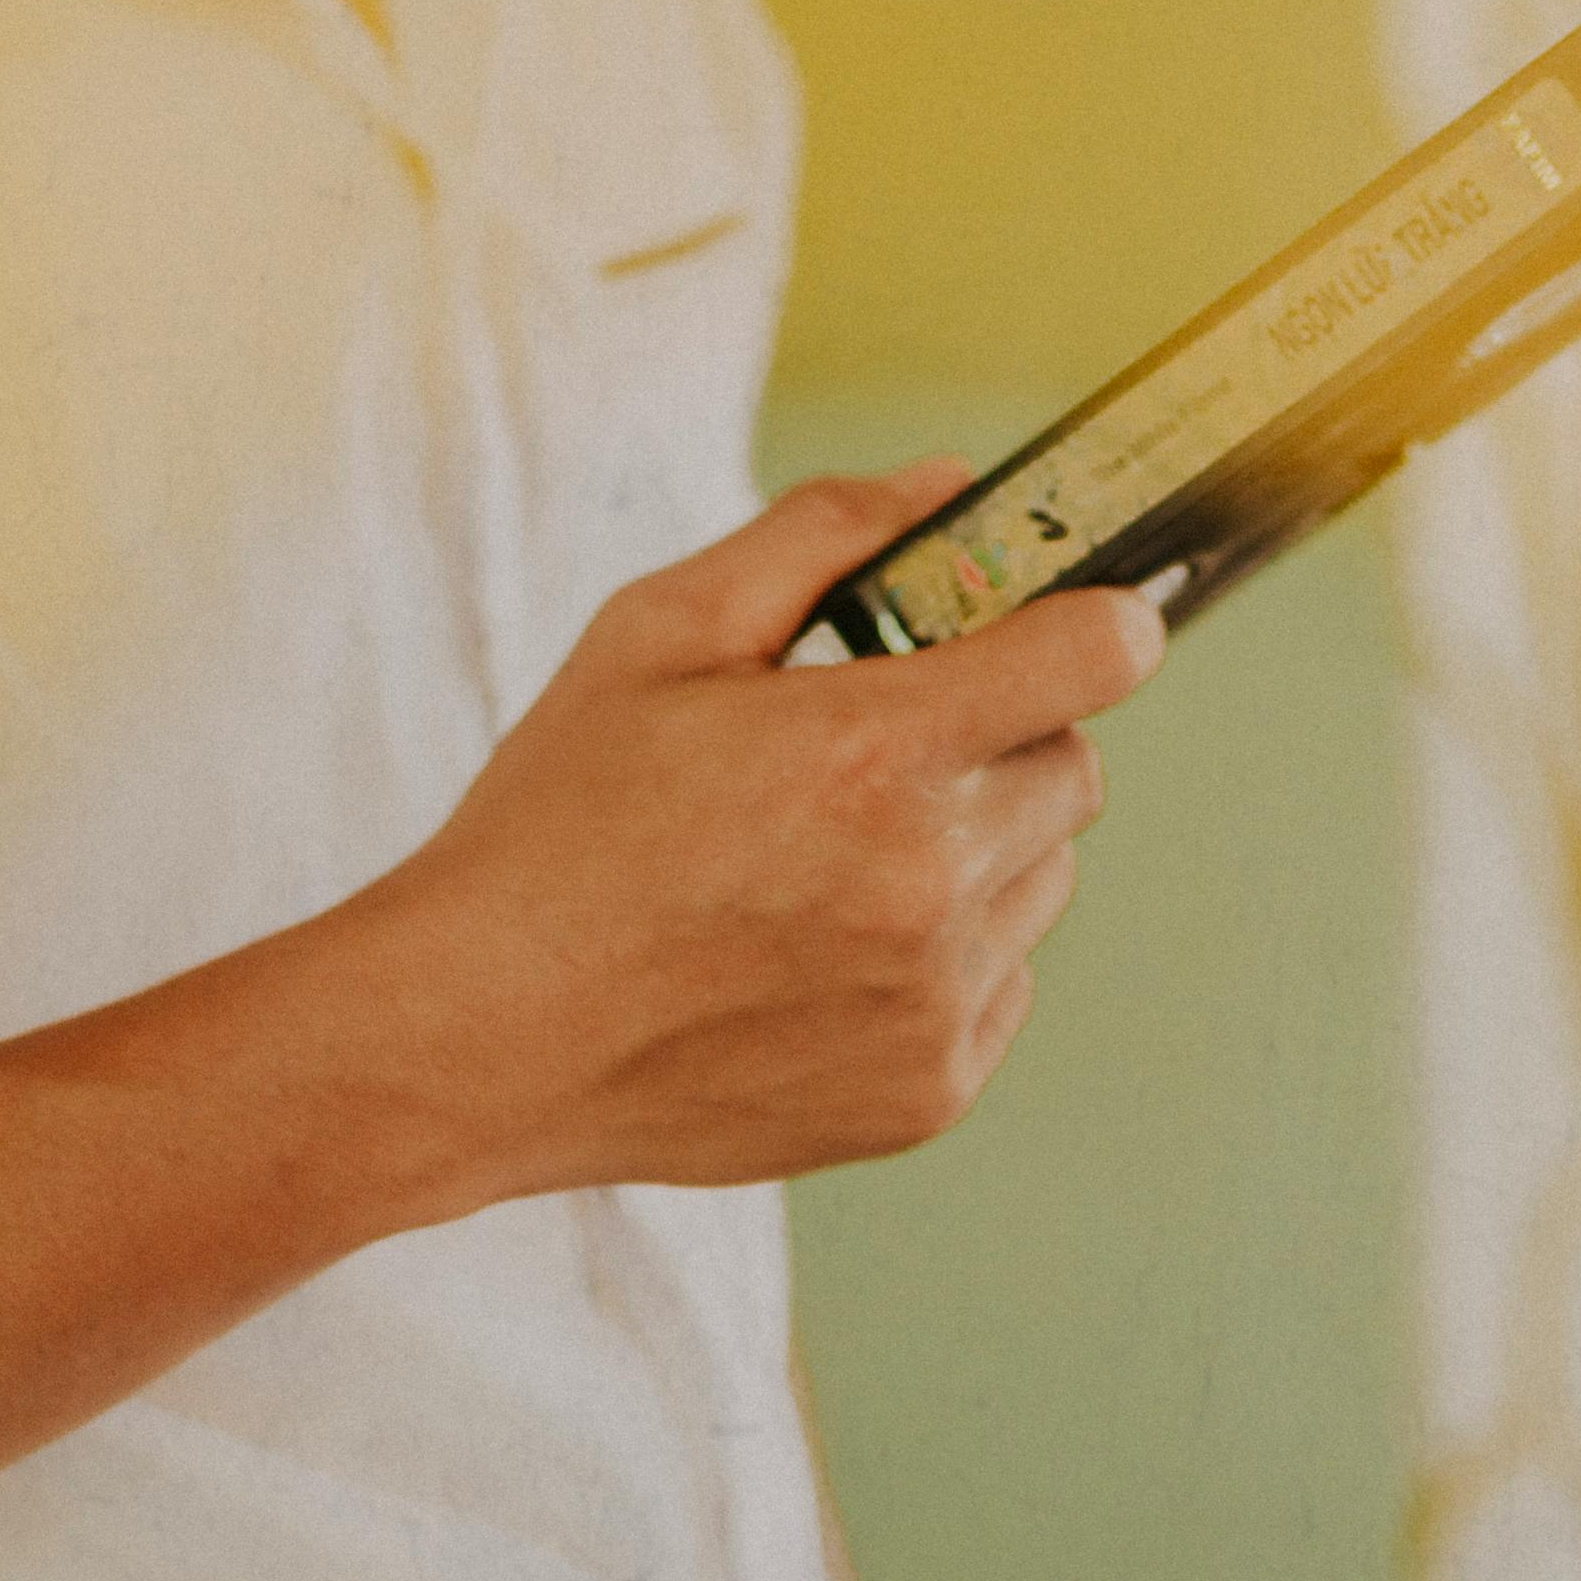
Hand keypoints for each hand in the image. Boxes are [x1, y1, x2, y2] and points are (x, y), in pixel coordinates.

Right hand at [369, 466, 1164, 1210]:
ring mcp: (934, 1001)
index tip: (1084, 620)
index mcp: (871, 751)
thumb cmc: (559, 820)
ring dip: (978, 845)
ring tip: (838, 851)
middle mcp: (928, 882)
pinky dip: (945, 952)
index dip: (1100, 622)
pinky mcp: (925, 1094)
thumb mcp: (660, 631)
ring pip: (1042, 879)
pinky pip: (1001, 984)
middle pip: (1073, 768)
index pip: (1093, 659)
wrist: (481, 1032)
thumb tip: (945, 486)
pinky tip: (827, 942)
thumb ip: (819, 536)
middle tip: (889, 741)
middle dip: (1006, 733)